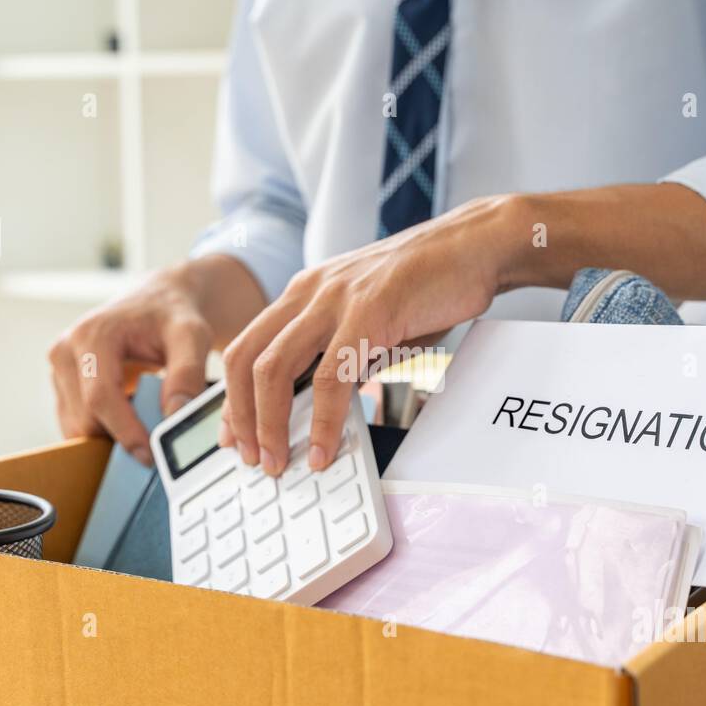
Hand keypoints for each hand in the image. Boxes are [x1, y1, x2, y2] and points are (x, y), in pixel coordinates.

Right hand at [49, 256, 264, 464]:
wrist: (157, 302)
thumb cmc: (173, 316)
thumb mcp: (192, 336)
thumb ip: (187, 373)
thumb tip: (174, 416)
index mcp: (92, 335)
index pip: (100, 397)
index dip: (124, 431)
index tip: (149, 456)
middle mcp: (65, 351)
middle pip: (84, 419)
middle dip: (118, 437)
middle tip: (156, 444)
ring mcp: (59, 369)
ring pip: (77, 427)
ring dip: (110, 435)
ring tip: (145, 421)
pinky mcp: (62, 385)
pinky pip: (78, 423)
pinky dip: (105, 429)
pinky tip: (130, 415)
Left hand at [218, 194, 521, 475]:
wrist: (474, 245)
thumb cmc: (429, 283)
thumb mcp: (371, 321)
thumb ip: (344, 356)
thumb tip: (326, 407)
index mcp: (305, 292)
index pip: (247, 346)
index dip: (231, 395)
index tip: (233, 433)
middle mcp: (310, 291)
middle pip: (246, 359)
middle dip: (240, 416)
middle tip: (249, 455)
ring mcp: (336, 299)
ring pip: (275, 368)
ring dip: (270, 424)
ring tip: (278, 460)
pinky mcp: (368, 311)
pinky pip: (332, 376)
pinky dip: (324, 421)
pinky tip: (325, 448)